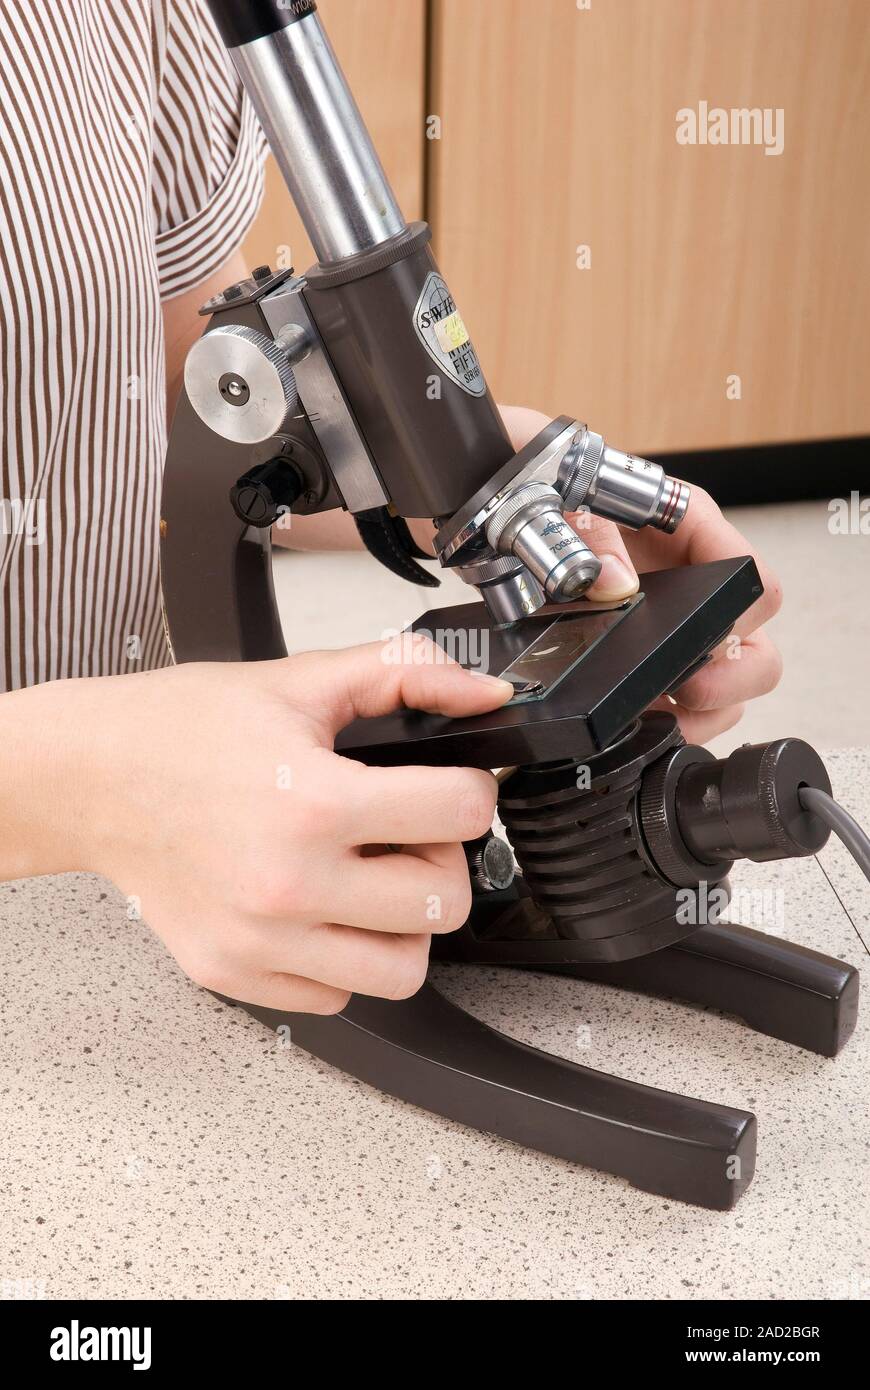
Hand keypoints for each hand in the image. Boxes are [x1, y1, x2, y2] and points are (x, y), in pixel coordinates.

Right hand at [8, 640, 512, 1012]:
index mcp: (313, 802)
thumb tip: (484, 694)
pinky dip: (344, 960)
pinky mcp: (235, 974)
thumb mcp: (301, 681)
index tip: (449, 786)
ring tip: (370, 879)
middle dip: (442, 859)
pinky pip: (337, 997)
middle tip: (406, 833)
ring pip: (403, 971)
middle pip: (445, 903)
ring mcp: (261, 941)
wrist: (92, 777)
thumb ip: (405, 674)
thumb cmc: (185, 729)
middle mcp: (289, 884)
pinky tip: (321, 908)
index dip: (470, 789)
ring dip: (404, 924)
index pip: (461, 814)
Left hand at [500, 405, 782, 743]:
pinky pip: (666, 691)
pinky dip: (660, 715)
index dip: (742, 616)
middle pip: (750, 637)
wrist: (466, 492)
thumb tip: (615, 585)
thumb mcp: (546, 495)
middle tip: (692, 693)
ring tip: (660, 716)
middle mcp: (678, 570)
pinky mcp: (623, 645)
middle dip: (734, 677)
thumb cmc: (517, 474)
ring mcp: (654, 612)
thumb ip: (584, 536)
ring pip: (716, 674)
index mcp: (678, 523)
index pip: (749, 574)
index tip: (709, 643)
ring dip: (699, 707)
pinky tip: (633, 721)